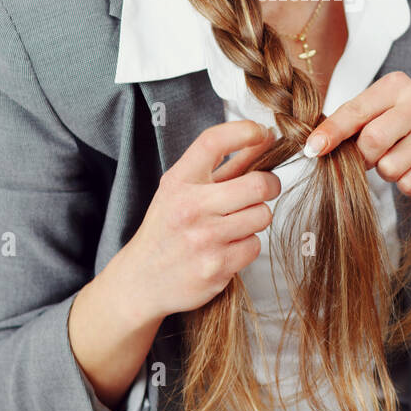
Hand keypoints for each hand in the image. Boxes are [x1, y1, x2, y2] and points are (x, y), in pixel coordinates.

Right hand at [121, 119, 281, 322]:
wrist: (141, 280)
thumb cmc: (167, 228)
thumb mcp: (183, 189)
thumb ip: (224, 164)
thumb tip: (265, 136)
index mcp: (178, 181)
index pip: (213, 142)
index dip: (245, 131)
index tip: (262, 133)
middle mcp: (190, 207)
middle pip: (258, 183)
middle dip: (270, 184)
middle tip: (264, 188)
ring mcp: (204, 239)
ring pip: (262, 215)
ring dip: (256, 218)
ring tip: (235, 223)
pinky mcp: (216, 268)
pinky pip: (255, 245)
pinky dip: (247, 245)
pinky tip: (228, 247)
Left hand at [302, 70, 410, 259]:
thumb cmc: (402, 137)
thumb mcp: (376, 120)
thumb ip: (348, 127)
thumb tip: (314, 146)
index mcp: (397, 85)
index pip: (355, 110)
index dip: (331, 132)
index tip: (313, 148)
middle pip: (372, 140)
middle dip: (364, 158)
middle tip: (370, 160)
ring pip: (390, 167)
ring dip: (387, 173)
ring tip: (400, 161)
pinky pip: (409, 183)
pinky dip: (406, 185)